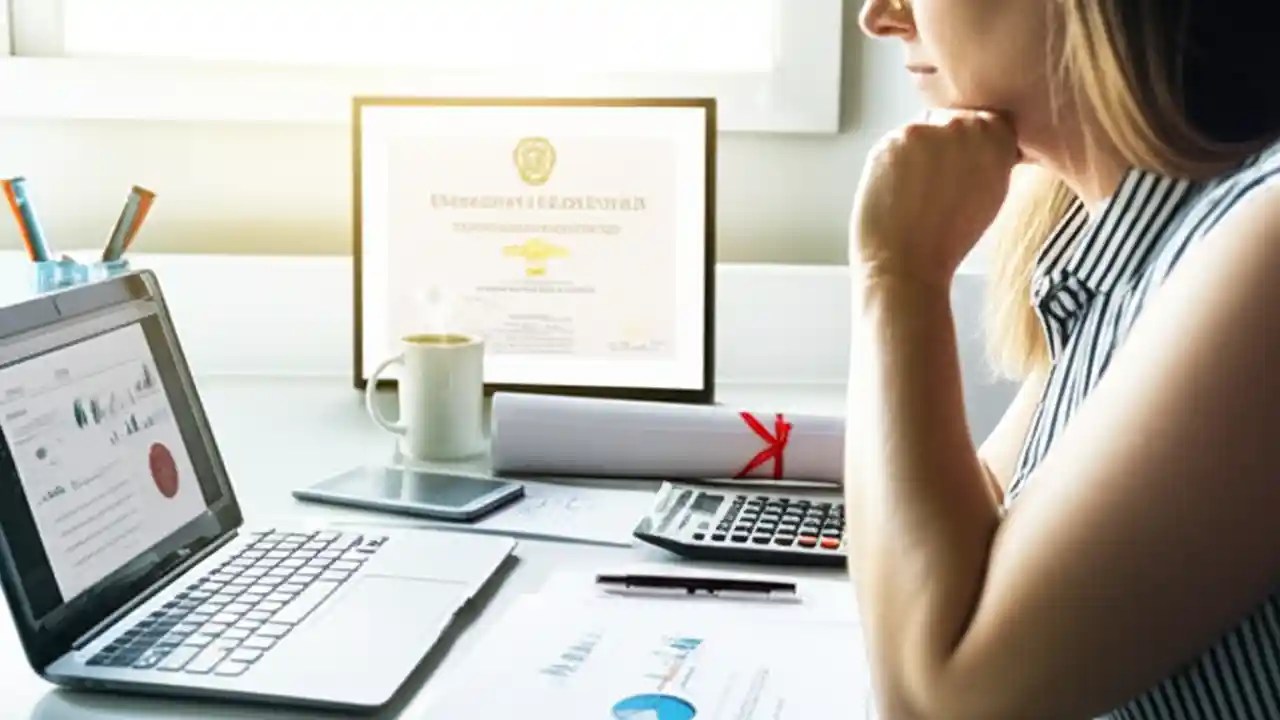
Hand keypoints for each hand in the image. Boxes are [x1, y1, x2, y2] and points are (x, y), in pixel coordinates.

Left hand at [850, 110, 1019, 286]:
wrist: (908, 265)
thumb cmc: (947, 240)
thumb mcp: (992, 191)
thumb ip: (993, 155)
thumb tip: (984, 136)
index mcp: (999, 138)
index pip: (985, 119)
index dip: (969, 143)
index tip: (960, 164)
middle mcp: (967, 127)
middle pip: (951, 118)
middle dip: (942, 144)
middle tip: (933, 183)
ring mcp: (928, 130)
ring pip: (921, 128)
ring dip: (917, 151)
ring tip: (914, 191)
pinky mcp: (894, 140)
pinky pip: (896, 141)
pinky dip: (893, 161)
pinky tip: (897, 190)